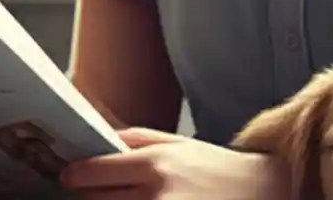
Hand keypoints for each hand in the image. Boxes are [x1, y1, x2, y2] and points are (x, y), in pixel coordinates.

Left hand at [58, 127, 287, 198]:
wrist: (264, 193)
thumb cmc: (218, 169)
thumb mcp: (179, 143)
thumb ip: (136, 139)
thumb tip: (98, 138)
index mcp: (154, 164)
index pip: (92, 173)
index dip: (74, 176)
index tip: (68, 178)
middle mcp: (155, 194)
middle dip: (88, 196)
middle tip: (91, 192)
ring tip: (122, 197)